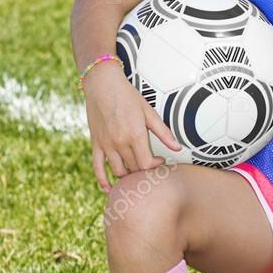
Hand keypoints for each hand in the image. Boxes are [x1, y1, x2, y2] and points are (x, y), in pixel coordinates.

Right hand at [82, 68, 181, 193]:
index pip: (146, 164)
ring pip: (118, 171)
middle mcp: (120, 143)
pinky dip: (102, 181)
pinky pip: (97, 168)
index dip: (155, 167)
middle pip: (134, 169)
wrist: (102, 84)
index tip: (160, 161)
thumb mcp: (149, 112)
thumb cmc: (127, 96)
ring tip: (136, 172)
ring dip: (128, 176)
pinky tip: (108, 189)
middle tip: (150, 166)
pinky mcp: (96, 144)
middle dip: (144, 170)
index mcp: (136, 135)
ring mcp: (106, 145)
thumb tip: (177, 147)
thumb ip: (163, 132)